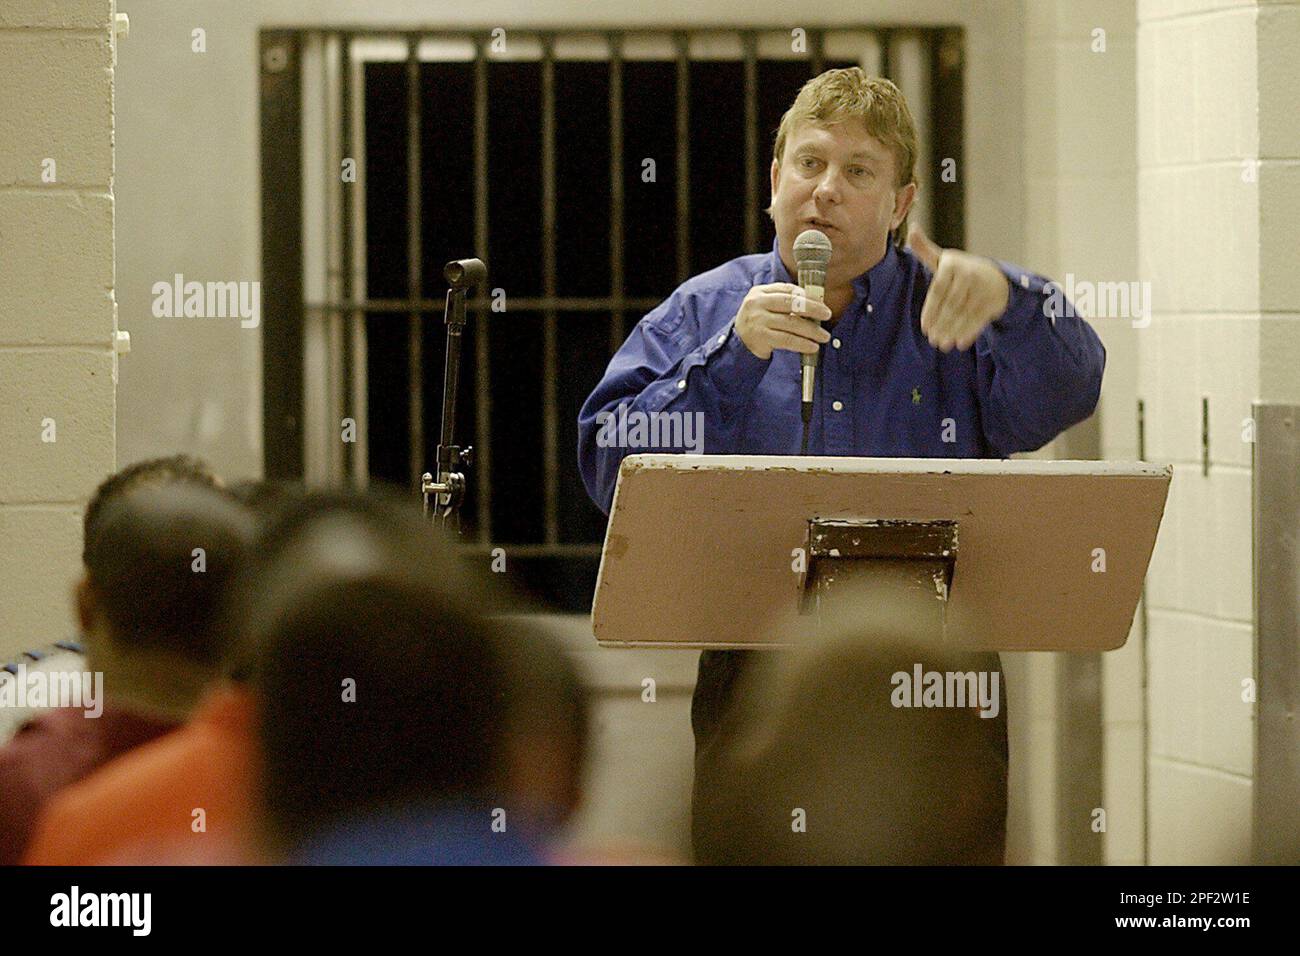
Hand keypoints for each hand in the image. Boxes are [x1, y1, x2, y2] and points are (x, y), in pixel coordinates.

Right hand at [733, 282, 831, 360]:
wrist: (738, 342)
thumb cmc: (758, 322)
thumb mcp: (765, 305)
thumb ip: (784, 301)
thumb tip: (815, 304)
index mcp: (760, 292)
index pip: (788, 290)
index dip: (807, 296)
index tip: (822, 303)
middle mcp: (757, 303)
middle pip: (791, 303)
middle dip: (813, 309)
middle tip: (827, 314)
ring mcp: (758, 320)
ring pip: (791, 323)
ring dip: (811, 330)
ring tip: (824, 336)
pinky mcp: (760, 337)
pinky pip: (787, 340)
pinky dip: (802, 344)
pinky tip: (812, 347)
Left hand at [907, 225, 1010, 351]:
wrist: (994, 276)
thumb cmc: (960, 270)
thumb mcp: (943, 259)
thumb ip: (925, 249)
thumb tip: (912, 228)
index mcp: (953, 265)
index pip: (938, 292)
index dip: (931, 312)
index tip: (925, 328)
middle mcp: (969, 275)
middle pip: (951, 306)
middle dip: (941, 325)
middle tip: (933, 339)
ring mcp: (983, 289)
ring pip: (964, 314)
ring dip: (952, 331)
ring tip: (942, 344)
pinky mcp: (994, 301)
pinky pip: (979, 320)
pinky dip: (969, 332)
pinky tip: (959, 343)